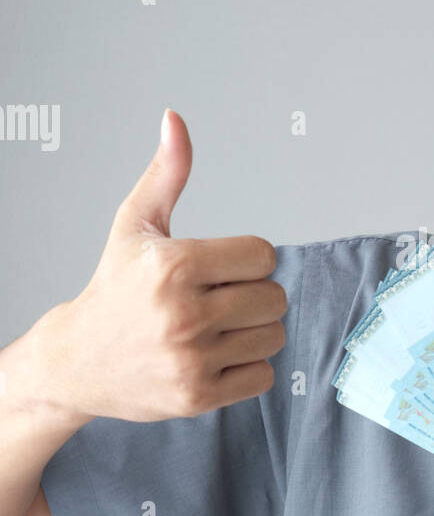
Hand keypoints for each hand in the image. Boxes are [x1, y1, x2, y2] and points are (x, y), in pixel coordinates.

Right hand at [44, 110, 287, 422]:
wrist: (76, 362)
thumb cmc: (114, 288)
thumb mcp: (135, 224)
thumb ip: (166, 173)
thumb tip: (175, 118)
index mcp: (174, 265)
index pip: (263, 255)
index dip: (247, 260)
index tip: (220, 268)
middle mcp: (184, 314)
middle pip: (274, 297)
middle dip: (253, 295)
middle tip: (219, 300)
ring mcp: (192, 359)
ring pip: (273, 336)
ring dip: (253, 331)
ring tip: (216, 328)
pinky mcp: (198, 397)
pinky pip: (263, 375)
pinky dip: (247, 367)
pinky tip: (214, 357)